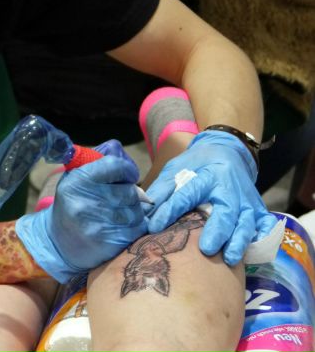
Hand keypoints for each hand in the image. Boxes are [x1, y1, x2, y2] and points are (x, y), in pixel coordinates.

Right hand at [16, 145, 147, 282]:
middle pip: (129, 190)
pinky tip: (121, 226)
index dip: (127, 168)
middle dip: (130, 192)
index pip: (115, 165)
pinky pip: (137, 229)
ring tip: (119, 212)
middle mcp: (87, 202)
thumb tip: (122, 155)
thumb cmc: (72, 202)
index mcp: (78, 181)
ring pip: (136, 211)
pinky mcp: (109, 243)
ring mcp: (99, 225)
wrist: (57, 242)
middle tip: (120, 196)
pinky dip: (135, 226)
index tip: (128, 173)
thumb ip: (98, 160)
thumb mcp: (75, 176)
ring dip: (133, 210)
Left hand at [145, 130, 277, 264]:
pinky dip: (263, 237)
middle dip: (217, 231)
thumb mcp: (176, 168)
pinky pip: (266, 224)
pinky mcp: (258, 208)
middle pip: (226, 211)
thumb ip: (162, 189)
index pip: (186, 194)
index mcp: (206, 176)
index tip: (154, 227)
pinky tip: (255, 251)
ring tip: (230, 258)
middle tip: (206, 249)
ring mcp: (246, 200)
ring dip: (239, 241)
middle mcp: (229, 188)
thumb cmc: (197, 164)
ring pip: (247, 222)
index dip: (170, 210)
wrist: (227, 150)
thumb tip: (144, 211)